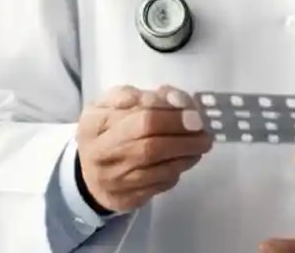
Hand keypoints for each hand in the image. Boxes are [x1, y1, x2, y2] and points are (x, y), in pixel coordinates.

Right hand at [75, 85, 212, 212]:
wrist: (89, 174)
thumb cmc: (104, 130)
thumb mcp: (109, 104)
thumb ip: (137, 95)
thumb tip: (169, 98)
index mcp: (95, 125)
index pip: (141, 119)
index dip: (172, 115)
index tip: (194, 112)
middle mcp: (102, 155)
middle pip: (151, 146)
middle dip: (184, 137)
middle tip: (205, 130)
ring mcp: (116, 180)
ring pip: (160, 169)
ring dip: (187, 154)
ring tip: (202, 143)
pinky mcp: (129, 198)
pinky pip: (161, 184)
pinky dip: (178, 170)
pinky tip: (188, 158)